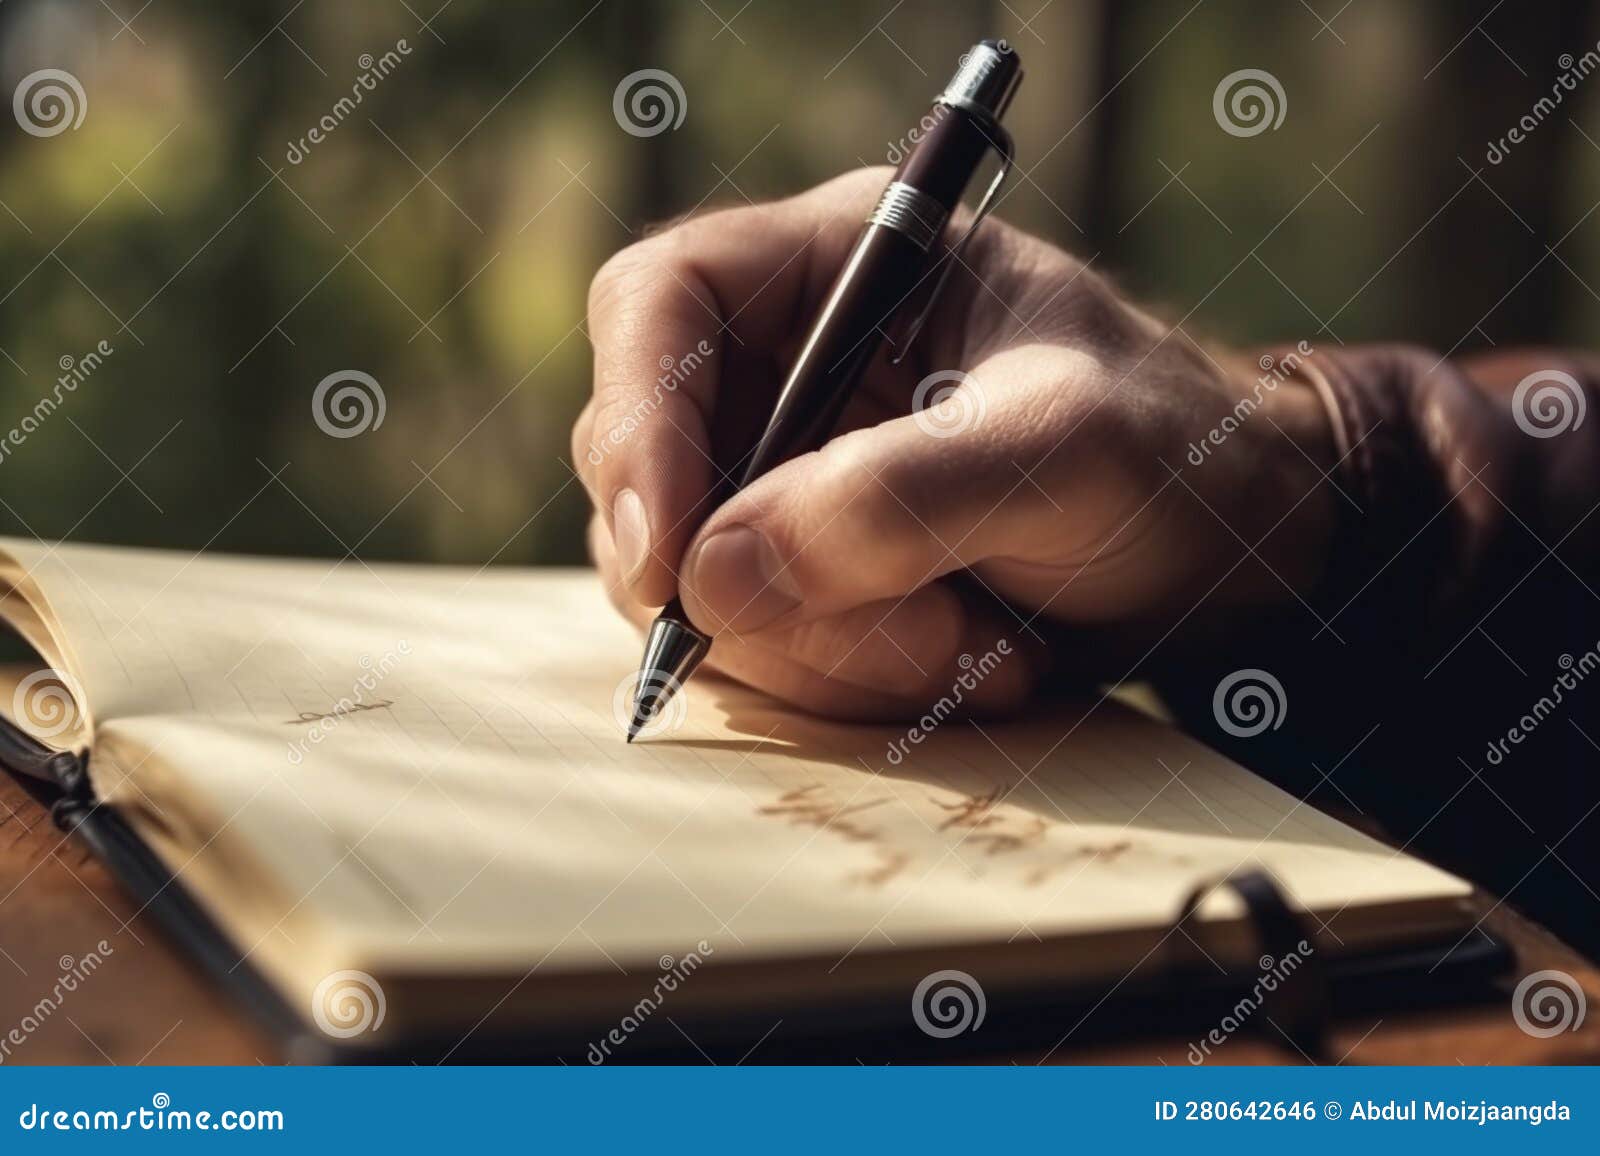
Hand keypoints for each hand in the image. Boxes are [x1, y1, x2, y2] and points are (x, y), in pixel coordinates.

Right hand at [574, 168, 1336, 719]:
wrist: (1231, 556)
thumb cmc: (1172, 457)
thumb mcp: (1065, 454)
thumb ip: (898, 498)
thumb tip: (711, 580)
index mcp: (841, 262)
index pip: (661, 306)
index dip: (639, 425)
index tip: (672, 560)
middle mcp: (789, 361)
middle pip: (661, 473)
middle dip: (779, 589)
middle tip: (925, 641)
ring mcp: (785, 474)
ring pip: (703, 585)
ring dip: (832, 653)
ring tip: (985, 651)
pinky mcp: (805, 569)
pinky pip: (758, 646)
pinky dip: (851, 682)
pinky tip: (969, 663)